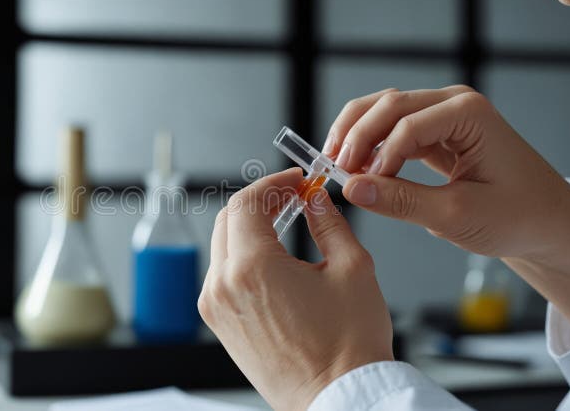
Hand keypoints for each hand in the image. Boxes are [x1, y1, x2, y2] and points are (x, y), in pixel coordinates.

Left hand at [198, 168, 392, 410]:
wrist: (338, 398)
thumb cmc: (348, 348)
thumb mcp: (352, 269)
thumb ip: (329, 223)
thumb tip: (316, 201)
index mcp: (253, 268)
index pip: (248, 202)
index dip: (273, 184)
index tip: (295, 181)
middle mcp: (224, 286)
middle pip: (228, 219)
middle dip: (260, 201)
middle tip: (292, 197)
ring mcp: (216, 307)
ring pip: (223, 246)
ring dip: (250, 227)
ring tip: (285, 223)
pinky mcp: (220, 324)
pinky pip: (223, 274)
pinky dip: (243, 256)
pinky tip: (273, 257)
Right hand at [325, 85, 569, 331]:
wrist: (546, 223)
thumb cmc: (516, 217)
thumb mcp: (456, 215)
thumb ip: (400, 201)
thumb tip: (350, 188)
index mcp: (468, 113)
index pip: (406, 125)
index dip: (378, 157)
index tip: (359, 187)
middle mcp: (453, 103)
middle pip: (386, 104)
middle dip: (355, 136)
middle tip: (332, 170)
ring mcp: (442, 114)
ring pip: (382, 110)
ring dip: (355, 134)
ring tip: (335, 165)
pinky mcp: (434, 131)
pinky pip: (391, 129)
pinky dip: (370, 146)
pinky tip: (356, 167)